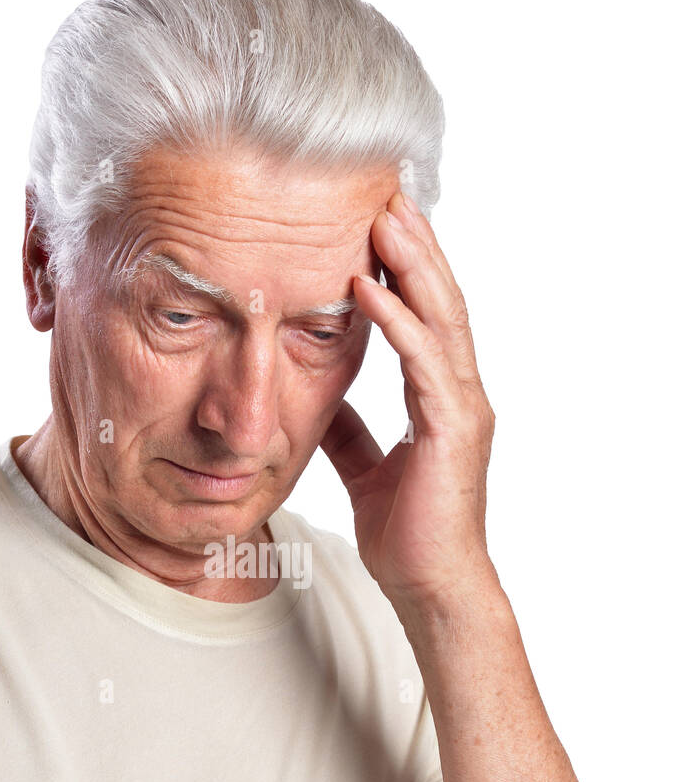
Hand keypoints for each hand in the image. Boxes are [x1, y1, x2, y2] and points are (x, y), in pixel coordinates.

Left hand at [320, 191, 496, 615]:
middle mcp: (459, 394)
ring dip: (411, 265)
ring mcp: (461, 409)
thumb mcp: (366, 470)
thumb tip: (321, 402)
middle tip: (387, 193)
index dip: (407, 270)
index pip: (426, 318)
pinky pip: (422, 362)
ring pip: (441, 318)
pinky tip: (367, 287)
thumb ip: (349, 431)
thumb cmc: (405, 536)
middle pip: (440, 302)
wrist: (430, 589)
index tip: (379, 225)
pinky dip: (397, 321)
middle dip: (414, 246)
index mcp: (441, 400)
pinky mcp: (451, 430)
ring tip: (383, 217)